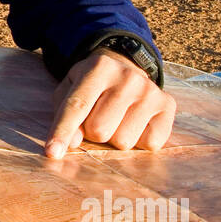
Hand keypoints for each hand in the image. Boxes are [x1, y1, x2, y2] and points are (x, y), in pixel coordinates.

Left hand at [43, 48, 175, 158]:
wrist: (126, 68)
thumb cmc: (92, 86)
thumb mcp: (70, 89)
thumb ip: (64, 115)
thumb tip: (73, 143)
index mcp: (98, 67)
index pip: (76, 106)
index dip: (62, 132)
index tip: (52, 153)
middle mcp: (128, 77)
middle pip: (99, 130)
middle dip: (93, 132)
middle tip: (99, 116)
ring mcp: (151, 91)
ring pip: (123, 142)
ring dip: (115, 137)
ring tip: (118, 118)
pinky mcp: (168, 105)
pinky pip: (148, 144)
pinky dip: (139, 140)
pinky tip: (136, 122)